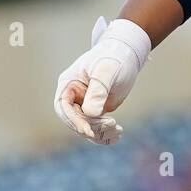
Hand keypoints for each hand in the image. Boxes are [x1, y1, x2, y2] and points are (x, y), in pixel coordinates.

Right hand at [53, 16, 150, 144]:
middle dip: (92, 127)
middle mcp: (72, 96)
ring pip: (85, 127)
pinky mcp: (95, 111)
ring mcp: (83, 105)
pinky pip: (95, 127)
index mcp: (68, 84)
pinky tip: (118, 135)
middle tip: (113, 124)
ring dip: (100, 133)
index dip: (74, 121)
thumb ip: (98, 90)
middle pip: (75, 120)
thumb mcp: (107, 70)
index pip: (63, 108)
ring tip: (119, 131)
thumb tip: (91, 113)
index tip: (89, 131)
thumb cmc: (114, 57)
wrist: (127, 54)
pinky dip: (105, 134)